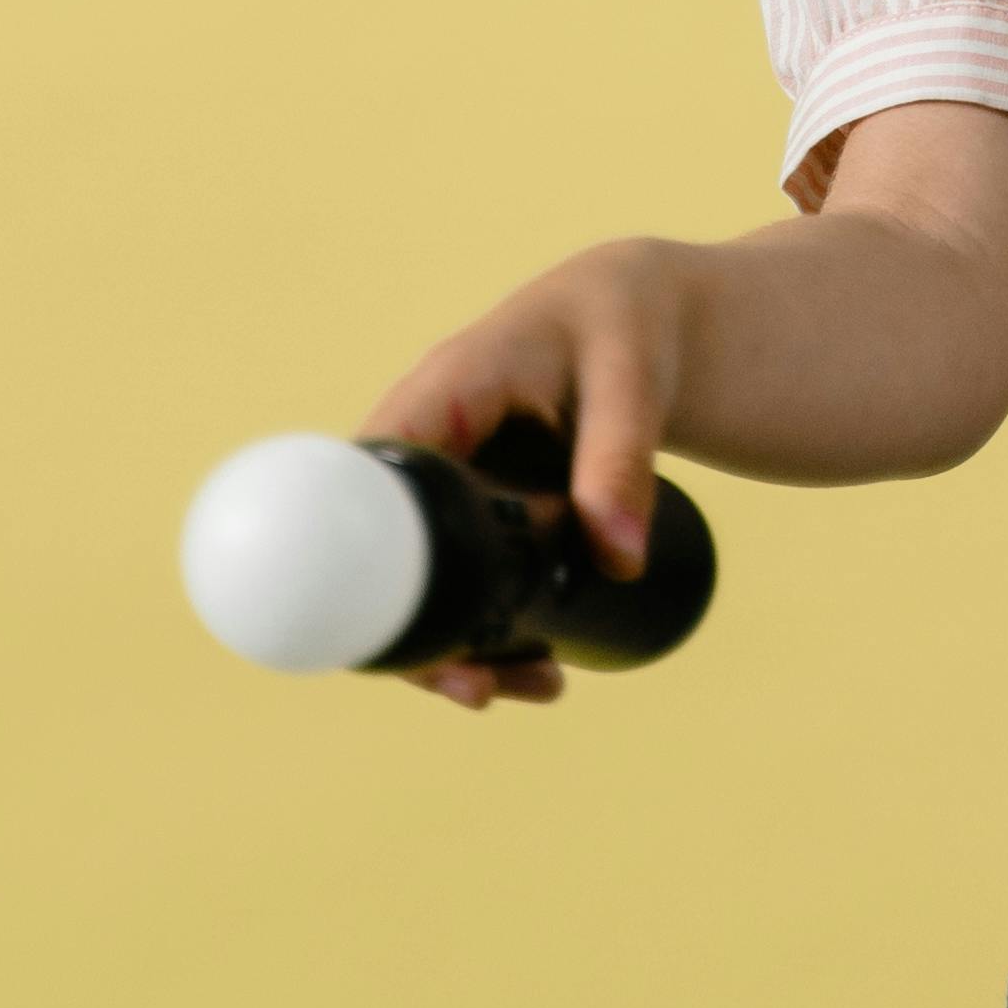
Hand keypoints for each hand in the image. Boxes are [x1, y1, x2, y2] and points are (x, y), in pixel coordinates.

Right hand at [360, 240, 693, 713]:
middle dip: (421, 634)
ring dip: (460, 644)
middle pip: (384, 554)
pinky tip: (540, 664)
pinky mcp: (478, 510)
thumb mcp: (631, 376)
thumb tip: (619, 559)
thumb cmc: (624, 324)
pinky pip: (462, 576)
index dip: (370, 567)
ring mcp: (450, 482)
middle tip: (481, 691)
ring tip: (539, 686)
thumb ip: (622, 456)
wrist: (639, 315)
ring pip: (422, 579)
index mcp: (439, 393)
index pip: (368, 485)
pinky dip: (489, 625)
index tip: (419, 642)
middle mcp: (427, 442)